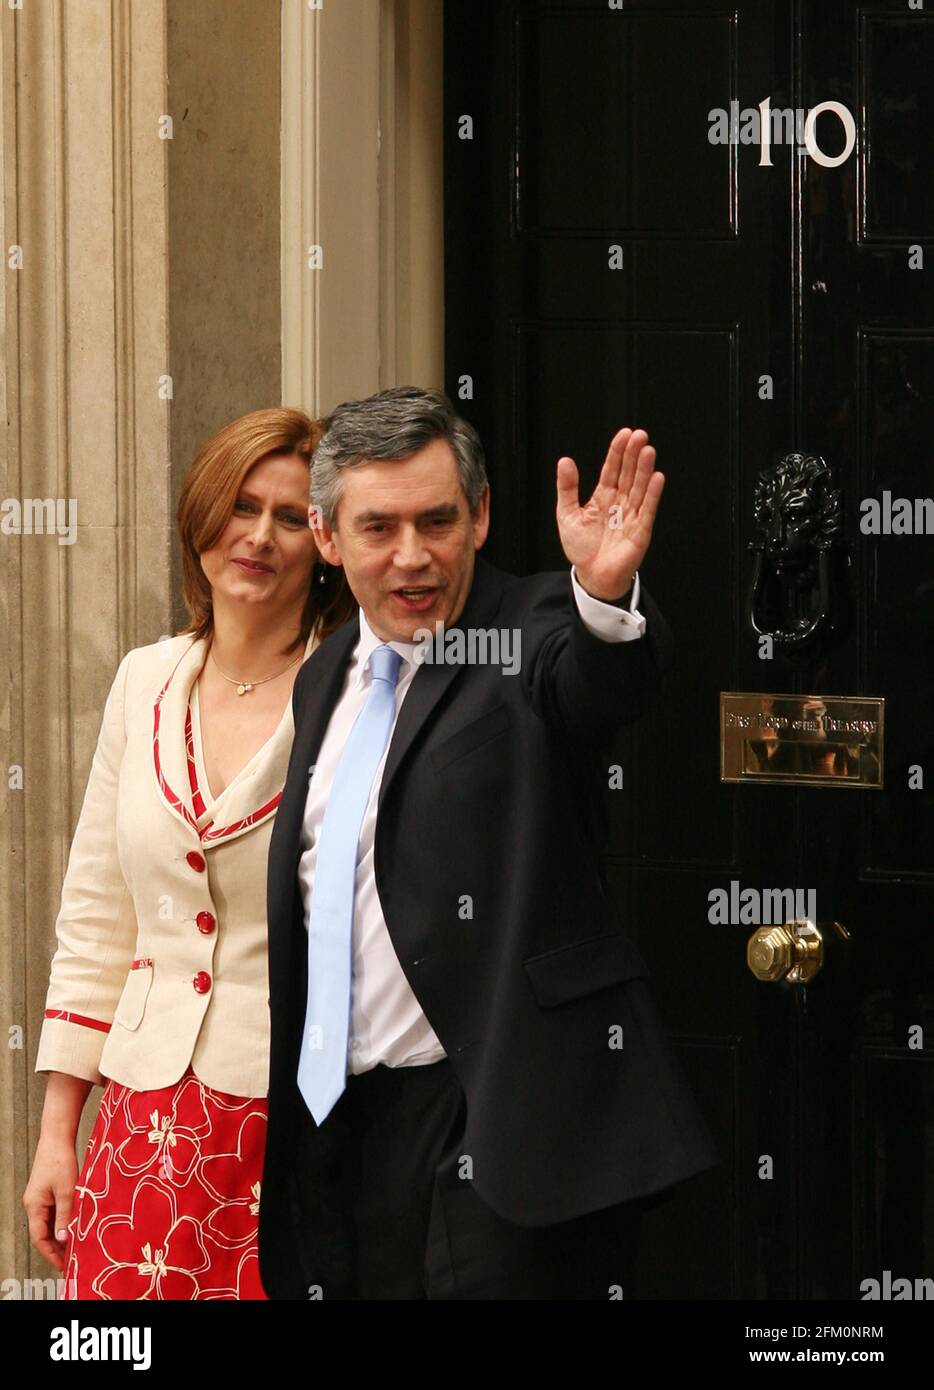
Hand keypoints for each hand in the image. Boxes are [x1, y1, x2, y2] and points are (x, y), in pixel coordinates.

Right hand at [23, 1132, 77, 1272]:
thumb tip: (64, 1240)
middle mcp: (34, 1204)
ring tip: (75, 1247)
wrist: (57, 1137)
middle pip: (43, 1233)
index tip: (64, 1265)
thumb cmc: (61, 1161)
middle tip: (72, 1260)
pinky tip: (75, 1226)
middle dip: (56, 1248)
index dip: (51, 1253)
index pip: (40, 1238)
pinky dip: (63, 1222)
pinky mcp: (47, 1191)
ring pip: (49, 1223)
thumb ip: (65, 1215)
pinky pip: (54, 1213)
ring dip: (61, 1235)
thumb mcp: (66, 1190)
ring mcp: (40, 1198)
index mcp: (34, 1206)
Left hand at [555, 428, 664, 600]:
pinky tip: (657, 478)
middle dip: (633, 455)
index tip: (624, 434)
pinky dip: (653, 494)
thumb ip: (567, 488)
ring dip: (644, 469)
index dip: (617, 452)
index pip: (612, 469)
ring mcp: (631, 515)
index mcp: (603, 496)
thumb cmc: (582, 548)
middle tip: (640, 435)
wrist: (592, 576)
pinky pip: (647, 509)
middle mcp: (620, 502)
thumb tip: (564, 461)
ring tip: (648, 450)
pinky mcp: (641, 530)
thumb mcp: (566, 514)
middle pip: (629, 474)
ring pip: (639, 487)